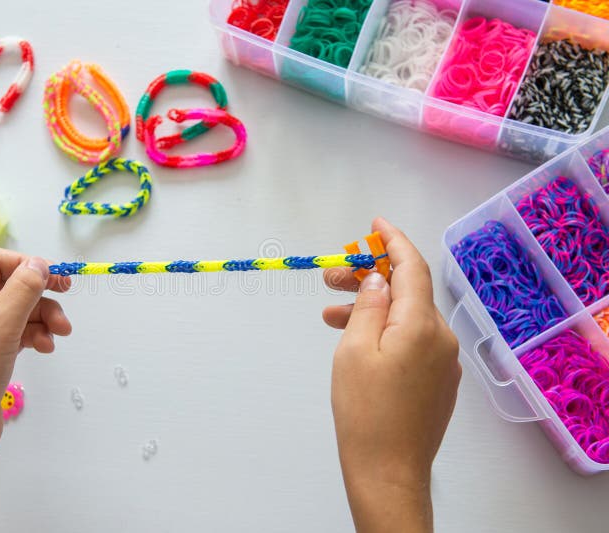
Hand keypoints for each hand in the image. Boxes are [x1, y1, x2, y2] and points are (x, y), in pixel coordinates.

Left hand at [0, 247, 72, 452]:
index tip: (54, 276)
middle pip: (12, 285)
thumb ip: (23, 289)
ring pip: (20, 310)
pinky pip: (19, 332)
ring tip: (62, 332)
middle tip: (69, 294)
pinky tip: (47, 347)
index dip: (25, 263)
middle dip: (41, 293)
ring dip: (44, 317)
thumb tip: (39, 263)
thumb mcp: (1, 324)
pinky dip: (36, 335)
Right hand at [322, 218, 459, 532]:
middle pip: (407, 292)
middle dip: (370, 277)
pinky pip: (412, 341)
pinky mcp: (438, 382)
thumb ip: (368, 307)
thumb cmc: (365, 411)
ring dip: (372, 308)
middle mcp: (441, 338)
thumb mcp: (354, 350)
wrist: (388, 471)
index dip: (393, 241)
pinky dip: (385, 331)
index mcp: (422, 325)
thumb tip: (378, 280)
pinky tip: (357, 340)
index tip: (375, 224)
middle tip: (332, 276)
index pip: (412, 268)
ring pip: (407, 318)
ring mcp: (443, 362)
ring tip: (330, 314)